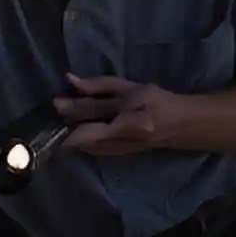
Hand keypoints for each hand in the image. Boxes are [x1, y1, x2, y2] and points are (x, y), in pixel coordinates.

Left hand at [52, 73, 177, 154]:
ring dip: (72, 136)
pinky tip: (75, 134)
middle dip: (68, 126)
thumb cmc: (157, 100)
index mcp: (132, 118)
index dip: (74, 110)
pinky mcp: (120, 156)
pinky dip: (83, 141)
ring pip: (89, 145)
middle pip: (89, 133)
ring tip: (60, 123)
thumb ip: (101, 86)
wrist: (180, 125)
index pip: (97, 114)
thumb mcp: (131, 88)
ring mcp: (122, 150)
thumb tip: (71, 81)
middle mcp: (127, 138)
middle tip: (54, 114)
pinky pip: (95, 150)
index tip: (56, 104)